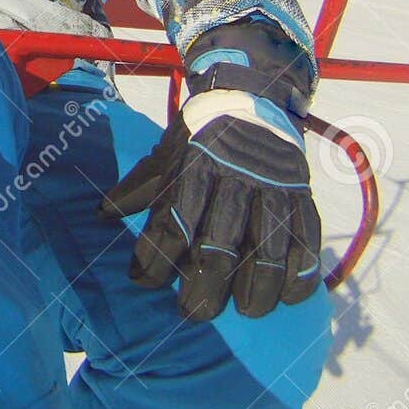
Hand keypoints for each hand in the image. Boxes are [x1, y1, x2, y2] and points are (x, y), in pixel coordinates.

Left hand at [98, 18, 320, 320]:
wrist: (255, 95)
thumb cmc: (202, 132)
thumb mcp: (164, 152)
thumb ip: (137, 187)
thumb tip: (101, 215)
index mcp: (195, 168)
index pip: (172, 227)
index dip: (153, 262)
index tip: (143, 281)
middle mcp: (235, 181)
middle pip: (219, 251)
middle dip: (203, 292)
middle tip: (193, 313)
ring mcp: (274, 191)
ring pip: (268, 256)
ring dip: (255, 293)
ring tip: (244, 310)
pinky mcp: (303, 198)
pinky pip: (308, 246)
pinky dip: (300, 277)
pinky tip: (286, 297)